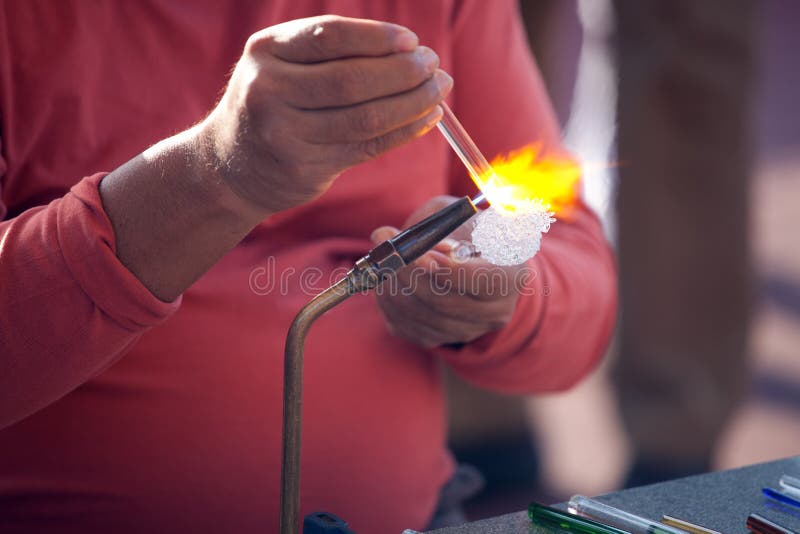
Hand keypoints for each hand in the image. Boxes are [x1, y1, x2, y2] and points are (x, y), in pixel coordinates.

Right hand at [197, 15, 451, 213]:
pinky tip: (426, 119)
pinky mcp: (305, 169)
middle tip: (434, 67)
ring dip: (412, 104)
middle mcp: (269, 92)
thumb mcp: (282, 63)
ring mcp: (286, 135)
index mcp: (266, 52)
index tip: (412, 41)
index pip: (330, 36)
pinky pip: (367, 147)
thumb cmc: (270, 102)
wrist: (230, 165)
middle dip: (403, 72)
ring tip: (439, 91)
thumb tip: (407, 49)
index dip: (377, 38)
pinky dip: (403, 132)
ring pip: (365, 118)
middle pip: (352, 80)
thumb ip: (330, 51)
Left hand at [371, 196, 525, 347]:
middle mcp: (494, 311)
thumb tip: (394, 241)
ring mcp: (466, 331)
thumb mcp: (459, 215)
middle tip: (385, 244)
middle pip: (444, 302)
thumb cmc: (466, 230)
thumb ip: (433, 226)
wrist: (470, 261)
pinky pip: (403, 322)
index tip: (424, 254)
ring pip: (418, 312)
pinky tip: (386, 275)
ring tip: (384, 254)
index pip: (485, 282)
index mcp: (512, 275)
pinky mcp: (436, 338)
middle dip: (407, 271)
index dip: (452, 271)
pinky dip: (387, 297)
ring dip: (392, 281)